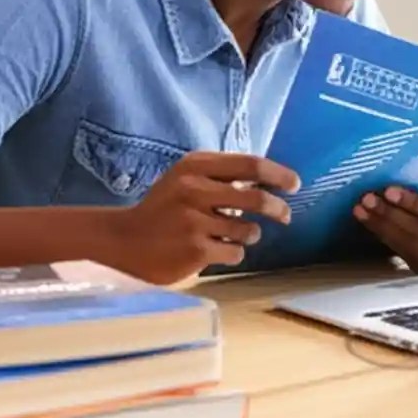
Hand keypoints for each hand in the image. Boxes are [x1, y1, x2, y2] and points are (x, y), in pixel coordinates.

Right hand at [108, 152, 299, 283]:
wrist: (123, 240)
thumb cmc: (163, 209)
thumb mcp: (186, 180)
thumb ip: (221, 176)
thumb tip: (269, 180)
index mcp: (195, 166)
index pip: (250, 165)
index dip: (278, 174)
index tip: (294, 184)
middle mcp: (195, 189)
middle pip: (256, 198)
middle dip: (278, 209)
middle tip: (284, 216)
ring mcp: (194, 220)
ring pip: (248, 230)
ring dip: (248, 235)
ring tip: (229, 235)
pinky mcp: (196, 248)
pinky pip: (235, 252)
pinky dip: (232, 253)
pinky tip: (214, 250)